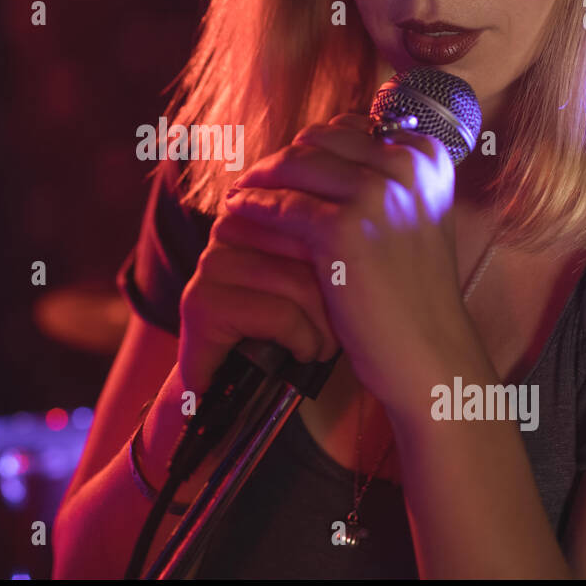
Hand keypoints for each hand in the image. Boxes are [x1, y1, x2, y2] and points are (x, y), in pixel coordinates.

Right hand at [177, 208, 339, 397]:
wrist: (235, 382)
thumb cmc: (287, 323)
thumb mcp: (315, 272)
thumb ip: (332, 235)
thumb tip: (382, 204)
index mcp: (256, 209)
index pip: (317, 215)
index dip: (346, 256)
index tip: (356, 289)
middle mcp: (228, 228)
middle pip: (312, 246)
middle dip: (337, 293)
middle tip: (345, 324)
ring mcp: (212, 265)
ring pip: (299, 284)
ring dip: (325, 327)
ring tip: (326, 345)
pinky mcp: (203, 304)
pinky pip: (279, 315)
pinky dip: (304, 341)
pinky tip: (304, 353)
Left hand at [223, 113, 474, 406]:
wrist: (429, 351)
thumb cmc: (414, 292)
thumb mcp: (412, 219)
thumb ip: (381, 181)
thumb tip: (318, 150)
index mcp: (426, 157)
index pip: (349, 130)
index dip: (311, 146)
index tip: (287, 163)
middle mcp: (406, 166)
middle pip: (319, 142)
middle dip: (282, 158)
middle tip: (254, 177)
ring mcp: (376, 195)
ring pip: (295, 166)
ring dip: (260, 177)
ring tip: (237, 192)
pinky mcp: (343, 229)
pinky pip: (282, 204)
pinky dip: (254, 205)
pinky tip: (237, 211)